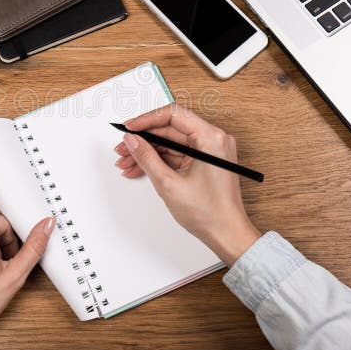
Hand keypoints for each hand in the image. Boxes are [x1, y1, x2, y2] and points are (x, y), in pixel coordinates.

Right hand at [114, 104, 260, 265]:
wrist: (227, 234)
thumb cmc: (210, 213)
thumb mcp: (169, 183)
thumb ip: (147, 157)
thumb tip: (133, 140)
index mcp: (211, 138)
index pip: (173, 115)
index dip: (147, 120)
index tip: (130, 127)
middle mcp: (213, 140)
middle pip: (170, 129)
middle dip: (144, 140)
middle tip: (123, 148)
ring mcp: (209, 151)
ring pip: (171, 143)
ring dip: (148, 152)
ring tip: (127, 162)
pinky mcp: (205, 161)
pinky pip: (177, 154)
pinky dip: (159, 160)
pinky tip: (139, 168)